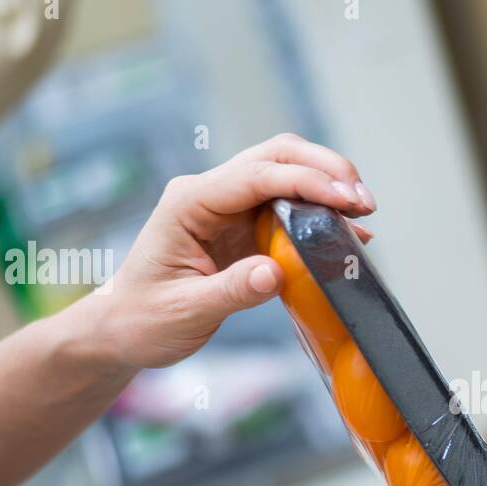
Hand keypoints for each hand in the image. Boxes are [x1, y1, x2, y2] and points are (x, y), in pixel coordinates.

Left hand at [79, 134, 376, 372]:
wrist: (122, 328)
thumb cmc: (143, 319)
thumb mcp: (185, 311)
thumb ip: (232, 291)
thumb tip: (276, 272)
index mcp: (189, 202)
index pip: (256, 176)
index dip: (306, 182)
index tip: (346, 200)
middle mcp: (209, 194)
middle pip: (277, 157)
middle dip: (326, 171)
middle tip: (364, 202)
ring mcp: (227, 207)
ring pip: (286, 173)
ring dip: (327, 186)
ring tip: (364, 215)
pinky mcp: (242, 227)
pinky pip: (287, 207)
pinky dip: (320, 214)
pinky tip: (347, 235)